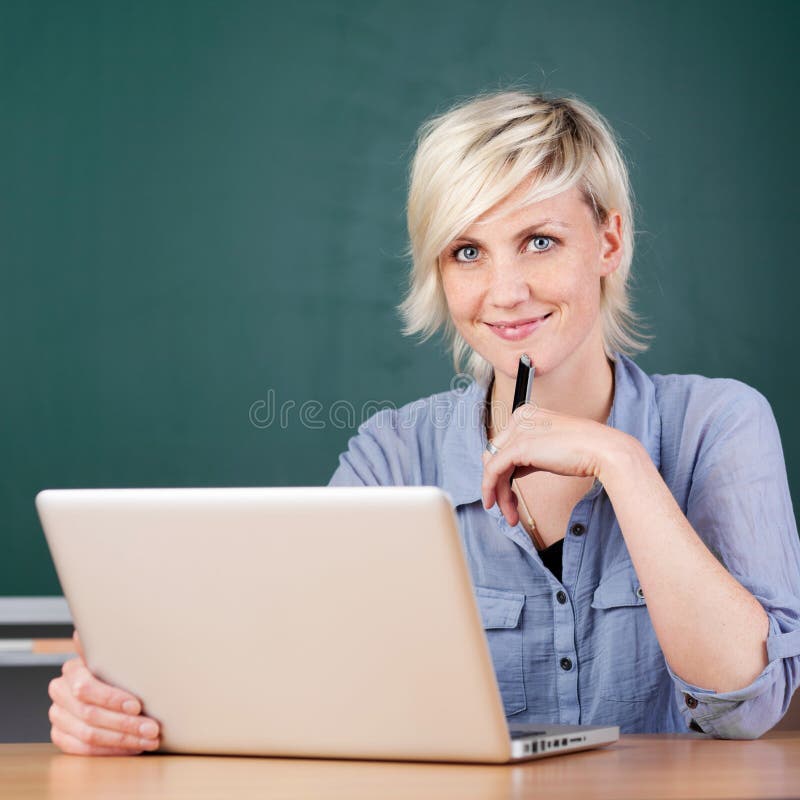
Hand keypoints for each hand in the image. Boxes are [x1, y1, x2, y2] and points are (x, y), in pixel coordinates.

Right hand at [48, 631, 160, 754]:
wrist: (109, 683)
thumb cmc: (118, 667)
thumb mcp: (118, 652)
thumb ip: (110, 642)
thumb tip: (97, 627)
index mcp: (72, 670)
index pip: (85, 688)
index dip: (112, 699)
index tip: (138, 705)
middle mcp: (60, 693)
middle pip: (89, 715)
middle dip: (125, 724)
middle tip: (152, 727)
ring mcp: (59, 716)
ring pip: (88, 735)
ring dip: (123, 740)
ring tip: (149, 739)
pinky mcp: (61, 736)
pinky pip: (83, 751)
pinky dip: (112, 751)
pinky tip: (133, 747)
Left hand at [481, 403, 624, 525]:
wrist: (604, 450)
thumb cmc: (585, 451)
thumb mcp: (549, 449)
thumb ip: (529, 456)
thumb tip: (512, 471)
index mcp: (526, 414)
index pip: (502, 445)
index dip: (501, 472)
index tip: (507, 493)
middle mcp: (519, 418)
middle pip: (495, 454)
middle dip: (498, 484)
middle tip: (507, 507)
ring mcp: (518, 430)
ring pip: (493, 464)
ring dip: (498, 493)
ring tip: (509, 514)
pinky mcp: (519, 445)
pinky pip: (494, 469)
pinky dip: (491, 488)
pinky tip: (498, 504)